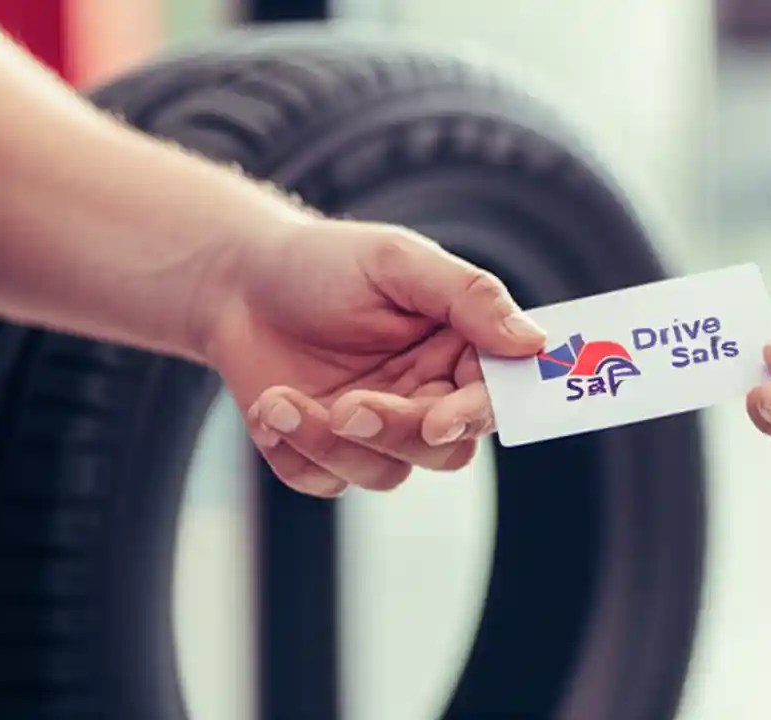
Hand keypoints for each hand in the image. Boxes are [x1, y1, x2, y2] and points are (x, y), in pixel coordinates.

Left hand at [200, 218, 543, 497]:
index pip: (491, 398)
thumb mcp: (397, 261)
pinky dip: (294, 451)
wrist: (235, 282)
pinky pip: (326, 482)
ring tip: (277, 398)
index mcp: (458, 349)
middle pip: (445, 450)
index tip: (439, 422)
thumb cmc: (323, 262)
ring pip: (385, 473)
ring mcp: (377, 430)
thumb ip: (470, 296)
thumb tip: (535, 342)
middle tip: (347, 407)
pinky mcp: (327, 452)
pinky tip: (267, 406)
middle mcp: (426, 395)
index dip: (472, 417)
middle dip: (395, 434)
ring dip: (330, 443)